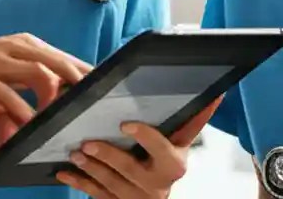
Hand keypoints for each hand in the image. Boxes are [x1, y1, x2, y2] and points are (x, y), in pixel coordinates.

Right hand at [0, 33, 91, 132]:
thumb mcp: (6, 72)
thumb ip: (31, 84)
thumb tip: (60, 103)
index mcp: (26, 45)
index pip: (66, 59)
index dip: (87, 76)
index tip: (103, 94)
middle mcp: (16, 48)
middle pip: (61, 62)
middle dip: (80, 85)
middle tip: (91, 107)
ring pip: (41, 74)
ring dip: (54, 100)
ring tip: (59, 119)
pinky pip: (9, 95)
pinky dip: (23, 111)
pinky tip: (29, 125)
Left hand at [55, 97, 221, 198]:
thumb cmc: (168, 162)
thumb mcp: (180, 143)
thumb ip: (193, 121)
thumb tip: (217, 94)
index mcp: (174, 165)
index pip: (162, 150)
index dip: (145, 138)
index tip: (126, 124)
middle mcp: (158, 185)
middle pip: (131, 169)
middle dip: (109, 156)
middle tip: (88, 142)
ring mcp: (137, 198)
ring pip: (110, 184)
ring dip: (91, 168)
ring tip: (76, 153)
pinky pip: (97, 195)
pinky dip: (79, 183)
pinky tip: (64, 172)